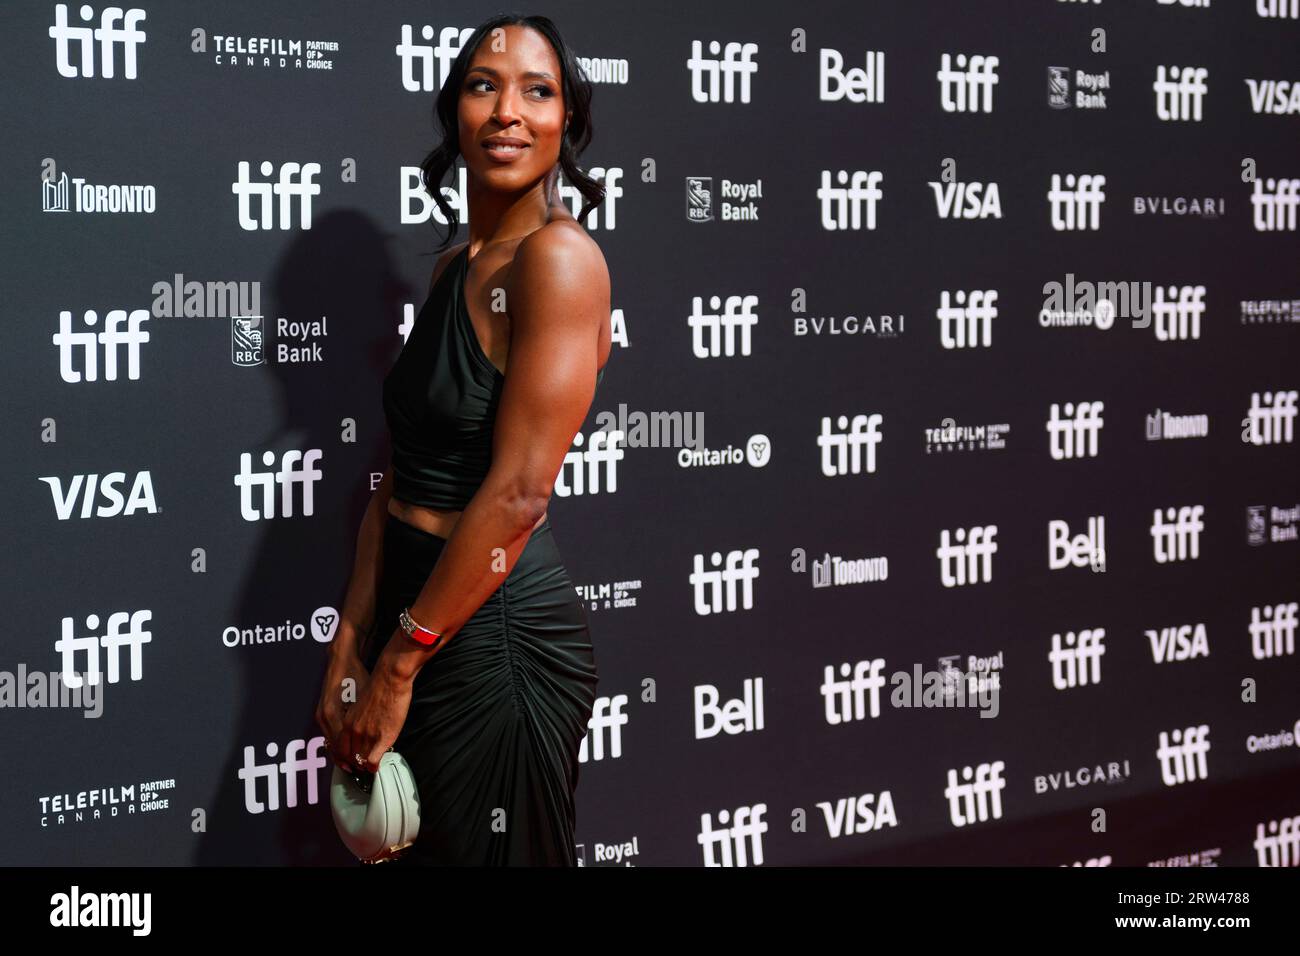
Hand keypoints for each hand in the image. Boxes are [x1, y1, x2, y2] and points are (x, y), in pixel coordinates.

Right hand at [315, 649, 370, 770]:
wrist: (342, 658)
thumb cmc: (355, 675)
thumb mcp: (365, 699)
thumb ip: (368, 720)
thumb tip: (376, 740)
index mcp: (333, 715)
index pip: (341, 747)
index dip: (352, 758)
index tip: (362, 768)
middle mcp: (324, 716)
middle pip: (334, 747)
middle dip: (346, 759)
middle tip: (358, 770)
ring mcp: (321, 713)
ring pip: (330, 742)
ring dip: (341, 753)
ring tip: (353, 763)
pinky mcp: (323, 711)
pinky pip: (329, 733)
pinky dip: (337, 742)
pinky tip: (345, 747)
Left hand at [335, 642, 413, 773]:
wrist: (389, 677)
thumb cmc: (377, 684)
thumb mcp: (359, 702)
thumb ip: (358, 716)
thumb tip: (362, 722)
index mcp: (345, 721)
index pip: (339, 746)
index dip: (343, 756)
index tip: (348, 761)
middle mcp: (352, 730)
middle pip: (348, 756)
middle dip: (353, 763)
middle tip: (358, 768)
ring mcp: (366, 735)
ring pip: (359, 760)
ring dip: (363, 766)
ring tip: (368, 767)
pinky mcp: (381, 738)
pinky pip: (372, 760)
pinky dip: (373, 767)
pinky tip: (376, 767)